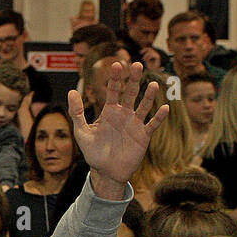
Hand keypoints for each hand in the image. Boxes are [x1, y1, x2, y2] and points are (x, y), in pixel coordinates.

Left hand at [67, 63, 167, 197]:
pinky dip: (159, 117)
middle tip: (138, 65)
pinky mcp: (143, 136)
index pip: (113, 91)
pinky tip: (165, 108)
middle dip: (134, 80)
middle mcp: (124, 114)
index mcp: (109, 112)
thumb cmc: (94, 153)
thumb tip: (71, 92)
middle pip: (131, 93)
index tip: (117, 65)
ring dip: (149, 96)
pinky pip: (152, 124)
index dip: (115, 79)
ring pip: (144, 106)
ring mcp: (135, 124)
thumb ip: (77, 113)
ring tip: (154, 85)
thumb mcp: (81, 132)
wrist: (106, 172)